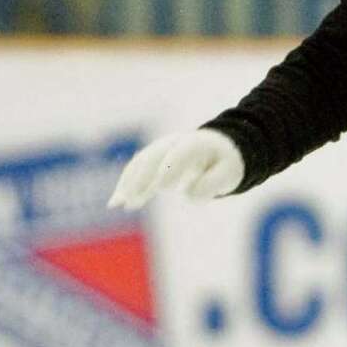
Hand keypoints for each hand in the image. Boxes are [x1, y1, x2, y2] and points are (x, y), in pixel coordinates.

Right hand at [107, 130, 243, 209]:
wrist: (220, 148)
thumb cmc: (226, 164)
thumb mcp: (229, 174)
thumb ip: (211, 184)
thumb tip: (186, 193)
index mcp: (198, 143)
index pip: (180, 154)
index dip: (169, 169)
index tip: (159, 188)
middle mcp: (175, 142)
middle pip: (153, 157)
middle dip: (141, 178)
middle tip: (131, 199)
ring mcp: (162, 148)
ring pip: (140, 163)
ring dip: (128, 183)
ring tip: (117, 204)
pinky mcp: (155, 159)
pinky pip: (137, 170)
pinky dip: (127, 185)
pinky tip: (117, 202)